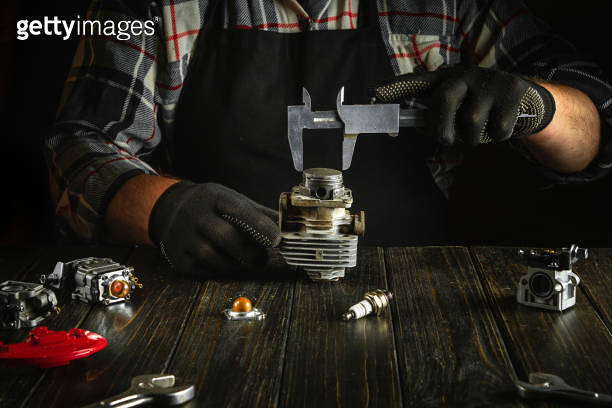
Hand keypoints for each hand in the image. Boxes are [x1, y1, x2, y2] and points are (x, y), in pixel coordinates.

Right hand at [148, 181, 279, 276]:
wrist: (168, 207)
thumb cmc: (210, 205)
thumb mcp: (231, 200)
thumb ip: (259, 214)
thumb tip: (290, 227)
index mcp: (214, 197)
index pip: (239, 210)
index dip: (260, 225)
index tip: (278, 239)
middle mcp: (196, 215)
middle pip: (226, 237)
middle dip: (250, 252)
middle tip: (262, 259)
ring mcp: (183, 236)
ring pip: (214, 257)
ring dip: (235, 264)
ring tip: (243, 260)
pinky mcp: (177, 256)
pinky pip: (203, 270)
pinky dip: (219, 270)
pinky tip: (225, 262)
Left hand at [373, 66, 554, 145]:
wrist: (523, 100)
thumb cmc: (477, 108)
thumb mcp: (456, 109)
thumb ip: (433, 118)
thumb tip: (408, 129)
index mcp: (444, 79)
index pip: (415, 82)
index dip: (394, 87)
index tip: (373, 94)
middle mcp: (463, 74)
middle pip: (444, 100)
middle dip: (442, 127)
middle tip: (447, 139)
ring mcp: (488, 80)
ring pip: (471, 121)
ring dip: (473, 138)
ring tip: (478, 132)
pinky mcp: (512, 89)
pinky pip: (497, 127)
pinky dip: (497, 137)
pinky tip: (499, 126)